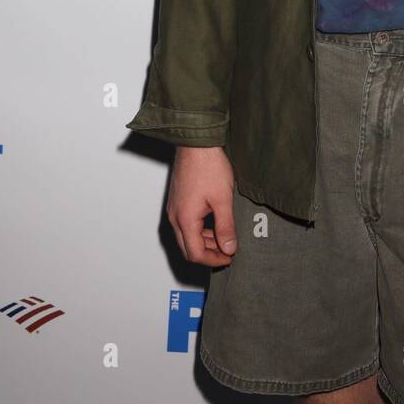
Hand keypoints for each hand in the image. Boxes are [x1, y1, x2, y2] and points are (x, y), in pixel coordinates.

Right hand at [166, 146, 236, 265]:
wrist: (196, 144)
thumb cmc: (208, 167)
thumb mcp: (223, 199)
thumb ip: (226, 227)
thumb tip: (229, 249)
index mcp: (185, 220)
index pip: (195, 254)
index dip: (213, 260)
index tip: (229, 257)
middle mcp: (175, 217)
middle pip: (188, 249)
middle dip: (208, 254)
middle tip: (228, 252)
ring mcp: (174, 209)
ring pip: (186, 237)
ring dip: (205, 242)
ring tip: (225, 238)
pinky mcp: (177, 201)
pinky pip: (185, 225)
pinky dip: (200, 231)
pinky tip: (215, 224)